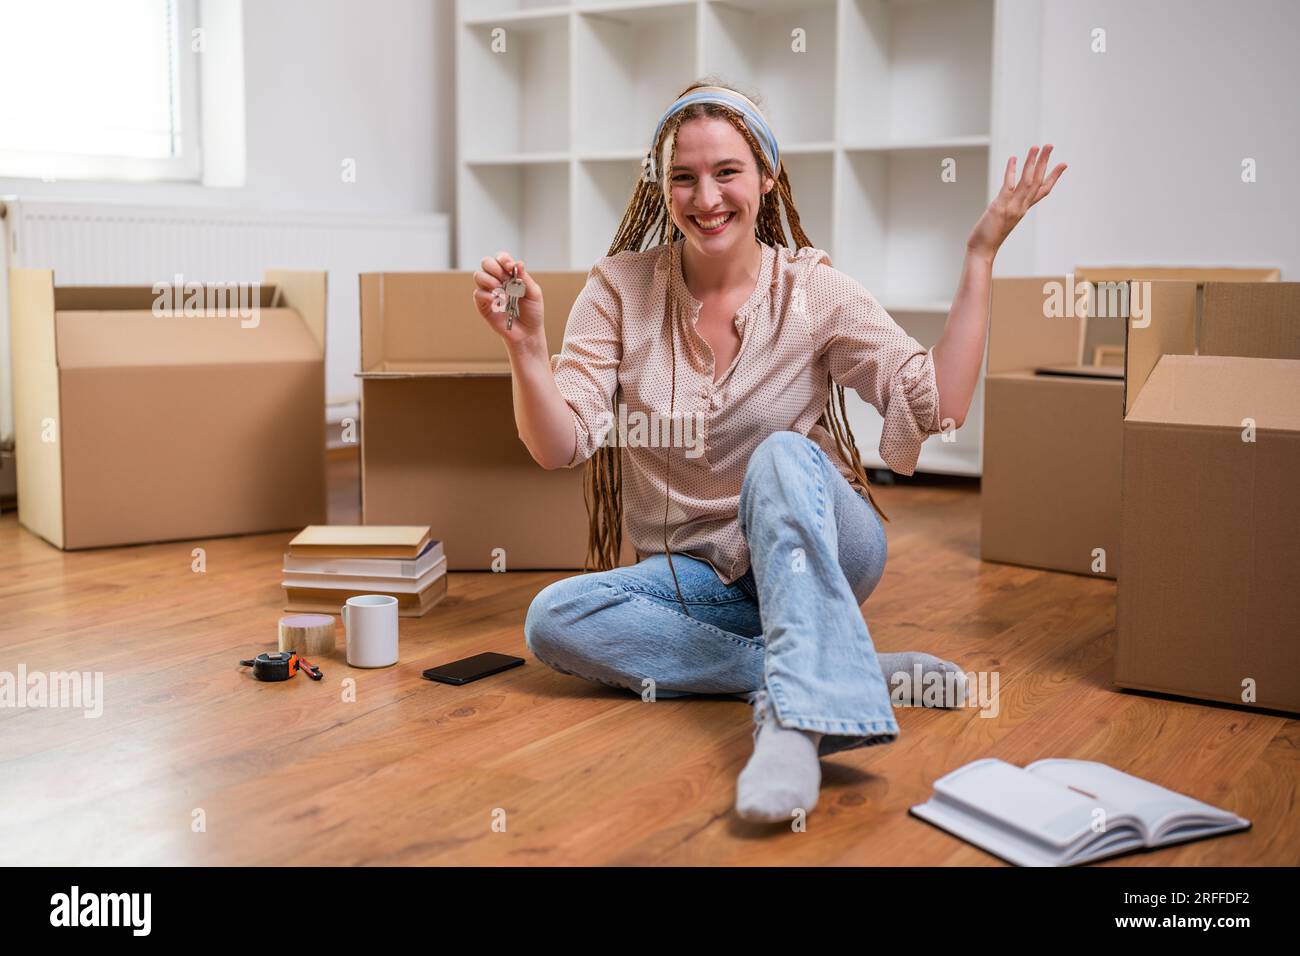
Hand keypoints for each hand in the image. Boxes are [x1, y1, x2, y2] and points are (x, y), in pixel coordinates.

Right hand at [472, 250, 544, 343]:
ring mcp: (489, 292)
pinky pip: (478, 294)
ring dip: (490, 281)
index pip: (501, 258)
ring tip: (502, 293)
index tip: (510, 267)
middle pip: (486, 262)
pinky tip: (497, 301)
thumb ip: (525, 278)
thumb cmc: (532, 312)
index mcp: (510, 274)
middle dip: (494, 267)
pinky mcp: (483, 305)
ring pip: (478, 275)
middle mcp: (497, 280)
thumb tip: (518, 263)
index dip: (503, 259)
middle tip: (504, 279)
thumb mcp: (534, 293)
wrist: (528, 332)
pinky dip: (486, 295)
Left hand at [967, 144, 1066, 260]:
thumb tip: (1004, 201)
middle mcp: (1021, 207)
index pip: (1042, 191)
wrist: (982, 251)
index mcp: (1023, 209)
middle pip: (1037, 181)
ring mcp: (1012, 207)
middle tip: (1050, 145)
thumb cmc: (989, 237)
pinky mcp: (1000, 207)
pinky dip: (1011, 171)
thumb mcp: (1003, 220)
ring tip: (1036, 147)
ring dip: (1032, 162)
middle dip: (1044, 162)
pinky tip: (1013, 159)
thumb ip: (1007, 209)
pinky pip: (1009, 186)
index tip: (1063, 164)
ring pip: (1027, 181)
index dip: (1053, 177)